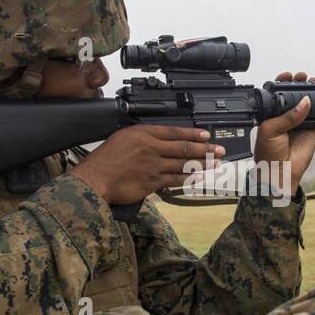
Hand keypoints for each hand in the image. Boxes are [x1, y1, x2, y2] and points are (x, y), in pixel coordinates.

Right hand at [73, 125, 221, 204]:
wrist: (94, 179)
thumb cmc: (103, 160)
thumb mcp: (122, 139)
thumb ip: (142, 138)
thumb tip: (160, 142)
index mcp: (142, 134)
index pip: (174, 132)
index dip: (192, 134)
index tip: (206, 136)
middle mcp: (150, 148)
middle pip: (184, 148)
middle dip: (205, 149)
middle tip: (219, 150)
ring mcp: (152, 166)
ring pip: (183, 164)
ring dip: (202, 164)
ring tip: (215, 163)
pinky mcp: (152, 182)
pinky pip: (174, 179)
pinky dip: (187, 178)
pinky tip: (198, 177)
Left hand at [253, 71, 314, 195]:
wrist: (280, 173)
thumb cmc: (268, 154)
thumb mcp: (271, 130)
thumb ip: (288, 115)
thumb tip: (305, 101)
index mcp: (272, 115)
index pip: (278, 95)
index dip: (283, 83)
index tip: (288, 76)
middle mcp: (286, 117)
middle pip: (295, 95)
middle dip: (299, 84)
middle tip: (302, 77)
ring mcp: (300, 123)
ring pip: (308, 103)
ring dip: (312, 92)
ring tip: (314, 82)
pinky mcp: (313, 130)